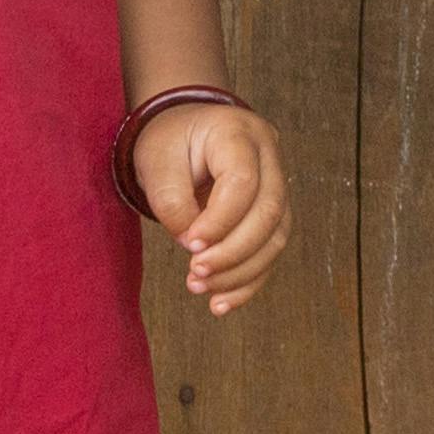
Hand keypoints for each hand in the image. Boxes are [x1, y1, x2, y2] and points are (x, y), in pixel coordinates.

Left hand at [135, 96, 290, 314]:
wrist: (183, 131)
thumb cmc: (168, 142)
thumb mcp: (157, 163)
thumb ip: (173, 202)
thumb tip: (194, 247)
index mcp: (238, 132)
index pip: (243, 183)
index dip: (219, 221)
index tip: (188, 244)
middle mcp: (268, 155)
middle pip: (269, 212)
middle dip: (233, 252)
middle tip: (196, 274)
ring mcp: (276, 184)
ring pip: (276, 236)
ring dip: (241, 272)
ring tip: (203, 290)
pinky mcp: (273, 212)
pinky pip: (270, 251)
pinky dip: (248, 280)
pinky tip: (221, 302)